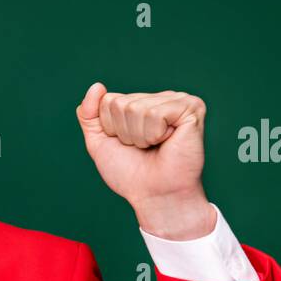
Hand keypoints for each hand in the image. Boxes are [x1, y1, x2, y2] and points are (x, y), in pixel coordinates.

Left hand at [75, 82, 214, 239]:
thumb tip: (96, 86)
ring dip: (140, 136)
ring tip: (155, 146)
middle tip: (144, 148)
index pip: (108, 101)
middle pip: (121, 103)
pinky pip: (155, 114)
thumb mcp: (99, 142)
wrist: (155, 195)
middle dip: (125, 132)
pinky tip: (168, 141)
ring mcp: (177, 100)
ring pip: (137, 108)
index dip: (111, 128)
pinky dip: (155, 134)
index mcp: (142, 102)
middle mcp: (160, 98)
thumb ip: (89, 114)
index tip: (128, 145)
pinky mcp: (191, 108)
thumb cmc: (131, 173)